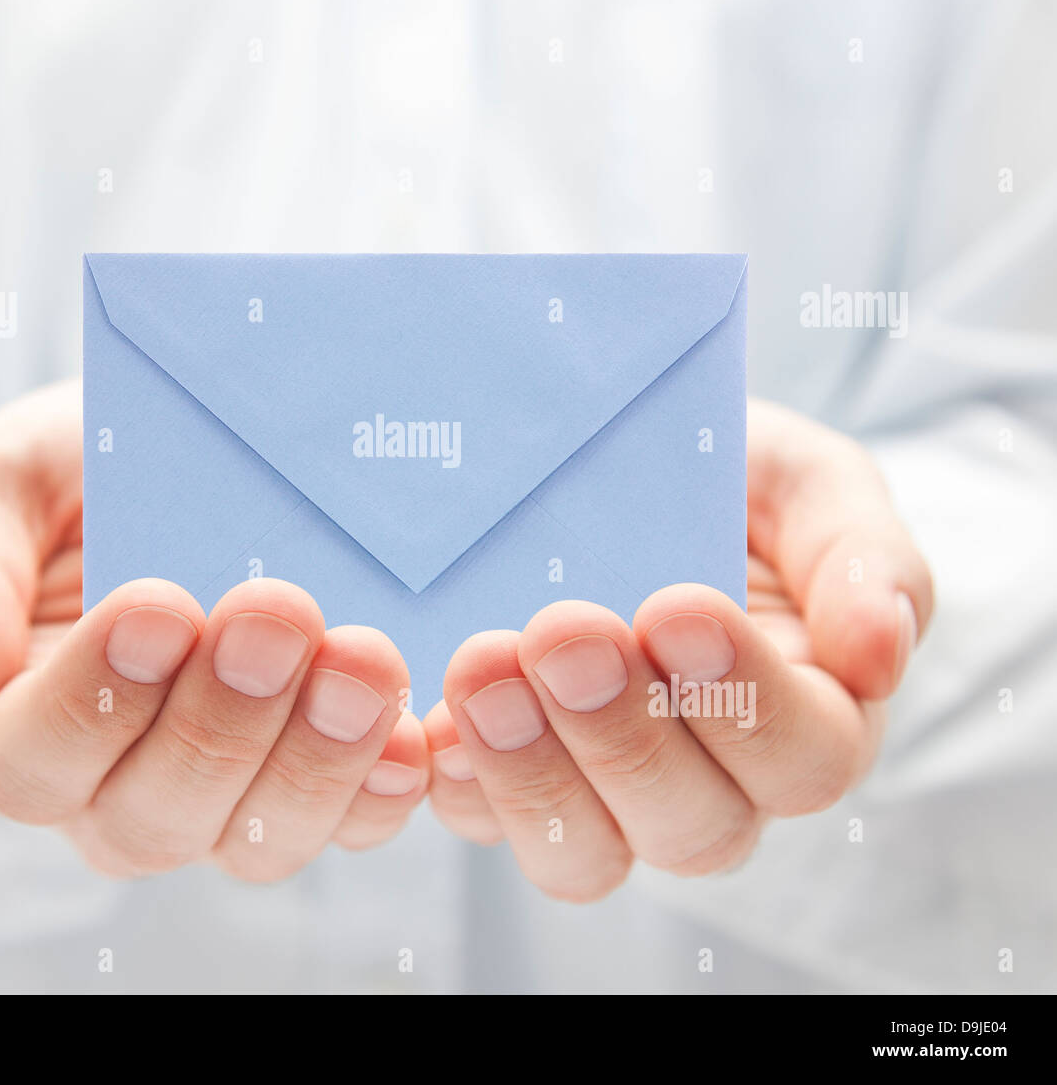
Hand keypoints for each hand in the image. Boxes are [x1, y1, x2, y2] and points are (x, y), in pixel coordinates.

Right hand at [0, 380, 428, 878]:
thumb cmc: (73, 476)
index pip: (27, 760)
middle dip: (222, 721)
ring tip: (362, 661)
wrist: (176, 460)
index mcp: (14, 725)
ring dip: (315, 759)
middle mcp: (114, 786)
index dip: (90, 701)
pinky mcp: (312, 777)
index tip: (157, 604)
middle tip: (278, 614)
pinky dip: (383, 789)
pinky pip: (348, 822)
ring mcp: (222, 794)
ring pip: (256, 840)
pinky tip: (414, 736)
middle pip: (152, 816)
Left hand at [424, 399, 933, 901]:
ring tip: (483, 667)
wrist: (599, 456)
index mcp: (803, 711)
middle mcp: (709, 776)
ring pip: (588, 856)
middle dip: (625, 735)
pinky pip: (484, 822)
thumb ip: (860, 554)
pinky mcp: (507, 775)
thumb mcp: (802, 478)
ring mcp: (601, 788)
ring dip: (533, 773)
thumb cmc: (717, 470)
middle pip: (694, 826)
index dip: (745, 702)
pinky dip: (458, 782)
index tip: (676, 606)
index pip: (806, 757)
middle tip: (563, 632)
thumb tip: (881, 653)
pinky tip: (431, 719)